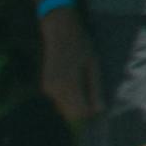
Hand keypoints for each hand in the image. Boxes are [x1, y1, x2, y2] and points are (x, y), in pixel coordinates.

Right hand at [33, 3, 100, 127]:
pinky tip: (74, 82)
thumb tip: (99, 110)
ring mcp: (48, 89)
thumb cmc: (81, 45)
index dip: (90, 112)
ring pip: (63, 108)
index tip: (98, 105)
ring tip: (83, 85)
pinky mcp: (45, 86)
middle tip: (93, 96)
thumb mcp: (93, 66)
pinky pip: (58, 100)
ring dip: (74, 103)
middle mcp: (55, 90)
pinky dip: (67, 97)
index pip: (79, 112)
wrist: (59, 32)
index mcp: (69, 85)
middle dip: (82, 110)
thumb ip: (95, 89)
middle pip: (70, 113)